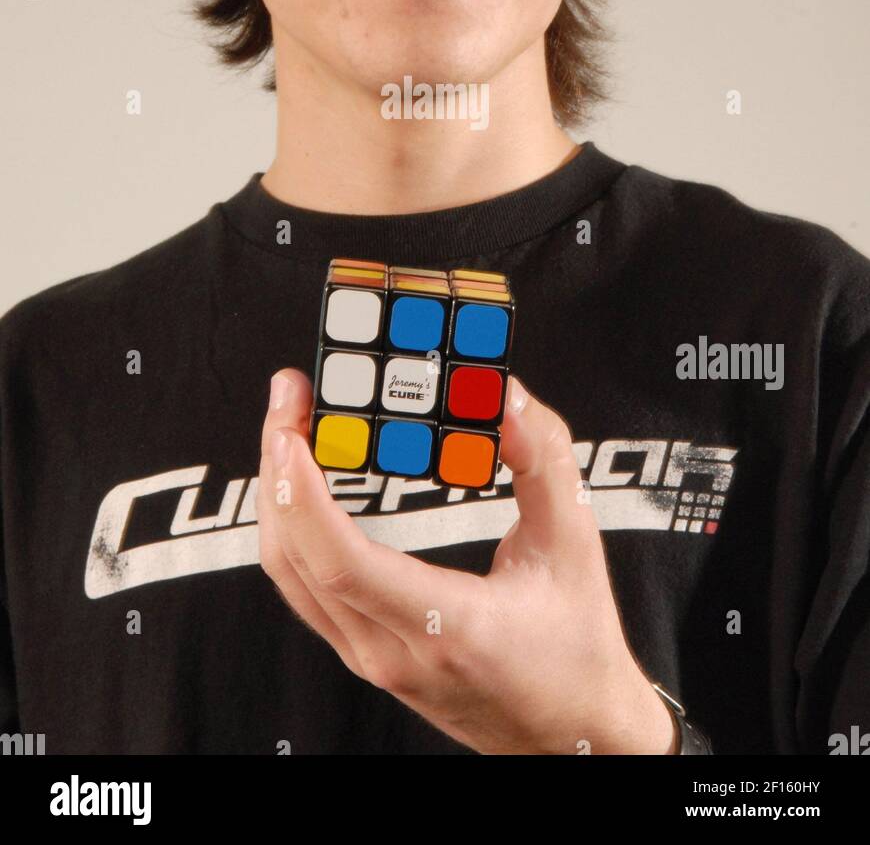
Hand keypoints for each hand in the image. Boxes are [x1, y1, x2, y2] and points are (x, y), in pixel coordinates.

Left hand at [257, 367, 677, 754]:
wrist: (575, 732)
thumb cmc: (579, 646)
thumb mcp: (576, 543)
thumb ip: (544, 460)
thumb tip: (507, 398)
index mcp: (446, 627)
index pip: (340, 562)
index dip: (303, 494)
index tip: (291, 430)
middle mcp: (392, 651)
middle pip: (294, 560)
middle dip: (277, 470)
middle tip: (288, 397)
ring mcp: (371, 659)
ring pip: (288, 575)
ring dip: (278, 496)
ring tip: (290, 425)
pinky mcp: (365, 655)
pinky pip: (304, 588)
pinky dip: (292, 527)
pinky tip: (305, 480)